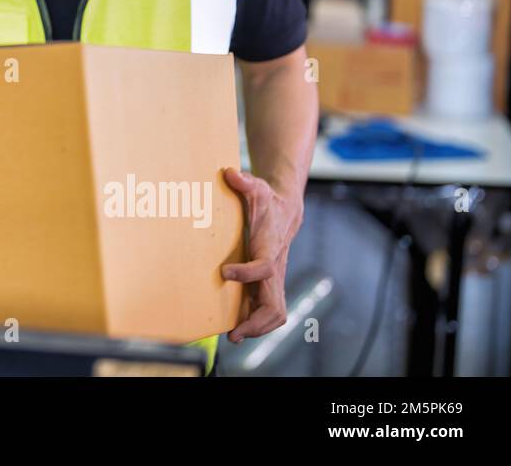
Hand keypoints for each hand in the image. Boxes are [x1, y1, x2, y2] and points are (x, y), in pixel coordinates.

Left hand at [220, 167, 302, 342]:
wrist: (285, 211)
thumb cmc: (267, 201)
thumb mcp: (256, 188)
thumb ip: (244, 182)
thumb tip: (229, 173)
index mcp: (270, 248)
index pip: (264, 267)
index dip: (246, 273)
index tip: (224, 272)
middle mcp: (275, 269)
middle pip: (275, 305)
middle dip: (256, 322)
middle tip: (233, 333)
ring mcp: (273, 280)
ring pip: (275, 314)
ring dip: (257, 328)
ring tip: (234, 337)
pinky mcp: (268, 285)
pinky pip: (268, 312)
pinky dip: (256, 324)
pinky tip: (237, 329)